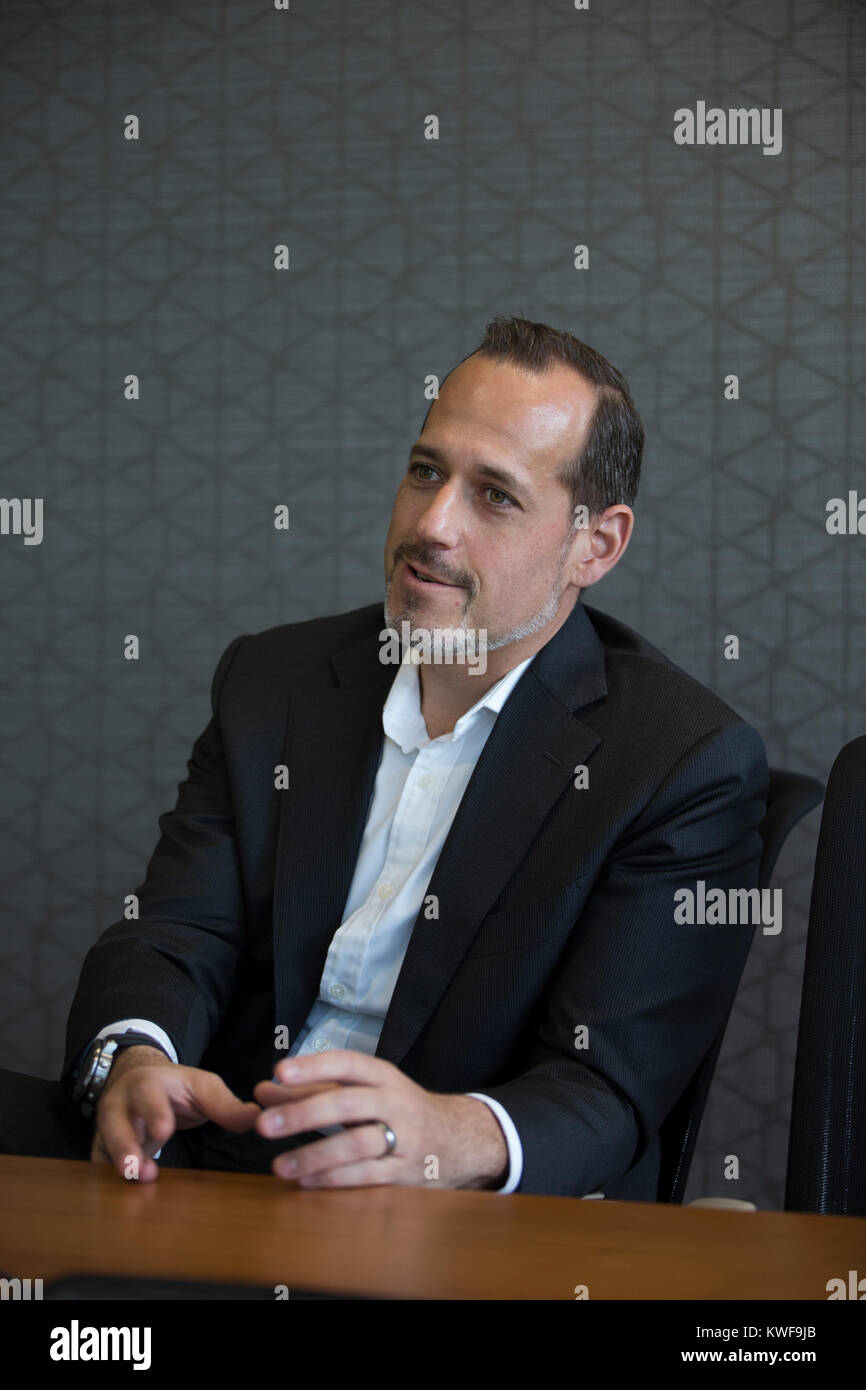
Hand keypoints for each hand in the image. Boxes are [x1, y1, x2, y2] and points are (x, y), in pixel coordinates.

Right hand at [90, 1046, 260, 1181]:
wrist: (137, 1078)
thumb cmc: (175, 1087)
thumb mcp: (202, 1087)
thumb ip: (225, 1105)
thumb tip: (257, 1118)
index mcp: (148, 1084)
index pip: (149, 1097)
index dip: (155, 1114)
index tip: (163, 1132)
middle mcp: (121, 1104)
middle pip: (115, 1124)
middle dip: (125, 1147)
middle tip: (139, 1172)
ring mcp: (106, 1126)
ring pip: (102, 1146)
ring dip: (115, 1167)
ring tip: (134, 1184)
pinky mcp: (101, 1147)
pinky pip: (96, 1164)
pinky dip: (104, 1181)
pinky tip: (117, 1199)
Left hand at [253, 1050, 508, 1189]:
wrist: (458, 1139)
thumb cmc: (398, 1109)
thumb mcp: (365, 1091)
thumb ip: (314, 1090)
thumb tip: (263, 1091)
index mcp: (384, 1076)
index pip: (348, 1064)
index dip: (314, 1066)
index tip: (279, 1071)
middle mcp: (396, 1103)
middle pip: (348, 1104)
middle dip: (304, 1113)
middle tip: (264, 1125)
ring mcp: (404, 1138)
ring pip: (357, 1144)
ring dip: (314, 1155)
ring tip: (278, 1166)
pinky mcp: (404, 1172)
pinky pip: (366, 1176)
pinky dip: (333, 1179)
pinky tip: (304, 1182)